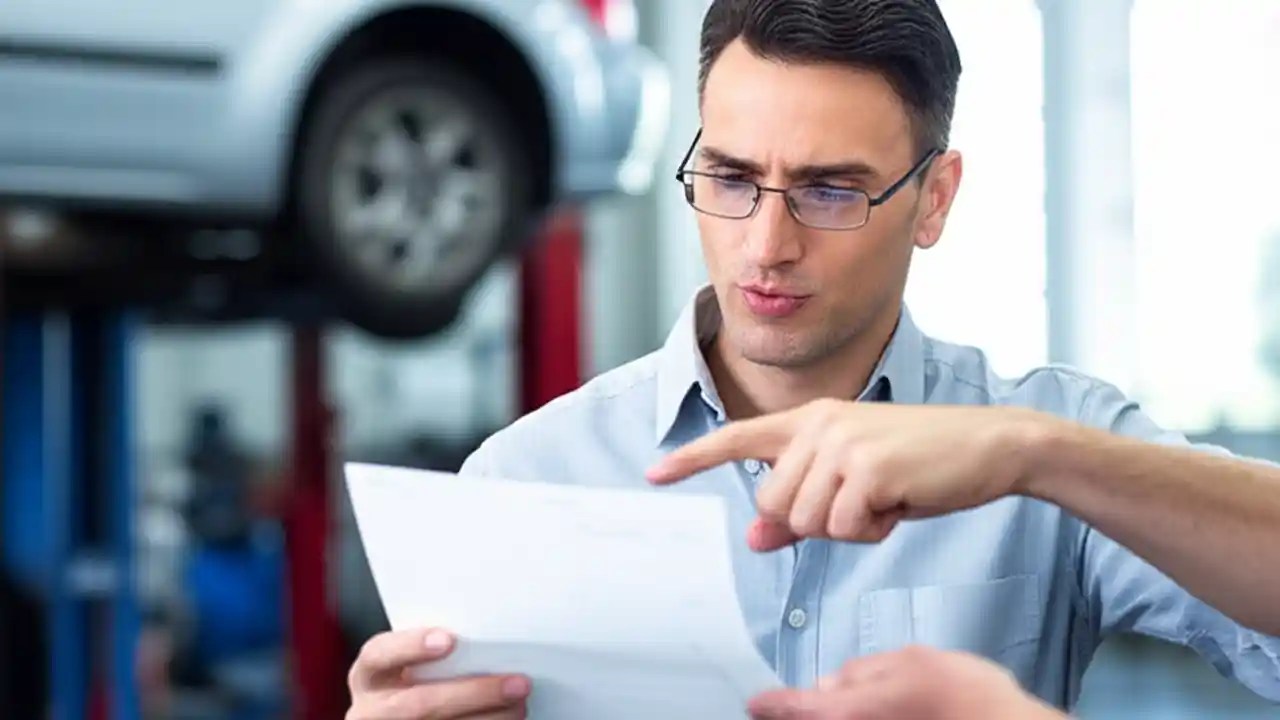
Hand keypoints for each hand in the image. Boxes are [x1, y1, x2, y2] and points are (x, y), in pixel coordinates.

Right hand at [346, 627, 530, 718]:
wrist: (394, 718)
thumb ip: (435, 652)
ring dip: (488, 719)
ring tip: (520, 706)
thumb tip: (489, 639)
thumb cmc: (412, 680)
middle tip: (518, 683)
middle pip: (418, 704)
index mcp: (369, 675)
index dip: (411, 646)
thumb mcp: (407, 664)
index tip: (449, 639)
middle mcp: (371, 710)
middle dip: (473, 694)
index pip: (379, 655)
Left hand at [647, 399, 1053, 550]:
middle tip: (862, 501)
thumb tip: (755, 535)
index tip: (654, 474)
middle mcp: (818, 424)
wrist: (988, 444)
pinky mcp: (867, 466)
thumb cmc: (920, 465)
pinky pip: (842, 527)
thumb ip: (801, 507)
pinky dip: (872, 530)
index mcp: (810, 420)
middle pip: (773, 504)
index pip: (738, 438)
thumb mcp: (854, 484)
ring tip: (885, 497)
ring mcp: (841, 442)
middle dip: (814, 521)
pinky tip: (899, 502)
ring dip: (847, 527)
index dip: (693, 459)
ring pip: (805, 521)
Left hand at [748, 646, 1065, 719]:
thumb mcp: (910, 662)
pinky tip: (881, 711)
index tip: (755, 702)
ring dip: (836, 715)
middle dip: (801, 712)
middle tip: (787, 705)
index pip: (795, 708)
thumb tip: (830, 685)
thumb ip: (863, 672)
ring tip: (848, 703)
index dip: (772, 704)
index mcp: (850, 712)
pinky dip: (859, 718)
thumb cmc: (966, 698)